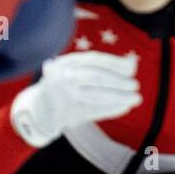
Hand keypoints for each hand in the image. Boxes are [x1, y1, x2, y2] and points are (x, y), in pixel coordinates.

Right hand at [10, 51, 141, 147]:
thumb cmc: (65, 83)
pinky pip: (95, 111)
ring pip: (96, 96)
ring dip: (120, 97)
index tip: (132, 68)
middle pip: (96, 78)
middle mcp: (63, 77)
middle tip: (135, 85)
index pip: (94, 60)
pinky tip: (125, 107)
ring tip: (135, 98)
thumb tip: (132, 65)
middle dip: (119, 82)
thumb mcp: (76, 69)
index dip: (115, 63)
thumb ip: (101, 66)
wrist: (38, 108)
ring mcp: (64, 97)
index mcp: (66, 62)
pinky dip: (112, 109)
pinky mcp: (67, 113)